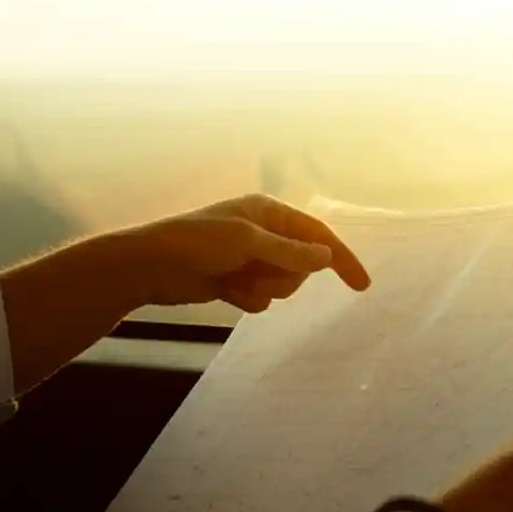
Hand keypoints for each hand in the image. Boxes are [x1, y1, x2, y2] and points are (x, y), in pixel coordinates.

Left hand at [126, 194, 371, 312]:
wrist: (150, 267)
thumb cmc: (197, 242)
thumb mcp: (248, 241)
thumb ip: (290, 251)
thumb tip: (327, 256)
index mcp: (269, 212)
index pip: (318, 234)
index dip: (342, 258)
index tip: (362, 286)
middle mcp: (264, 233)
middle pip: (302, 265)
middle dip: (284, 278)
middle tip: (255, 276)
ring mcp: (250, 258)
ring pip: (282, 285)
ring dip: (263, 289)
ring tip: (235, 283)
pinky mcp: (236, 281)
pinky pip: (261, 298)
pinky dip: (247, 299)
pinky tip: (224, 292)